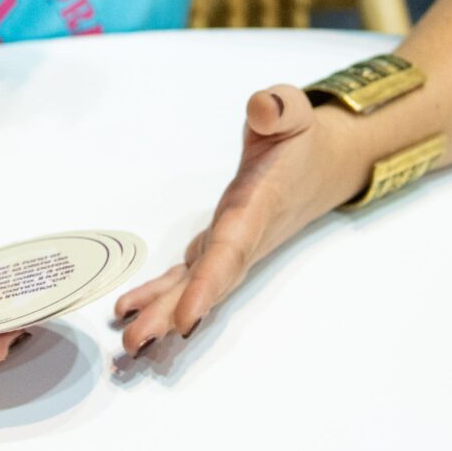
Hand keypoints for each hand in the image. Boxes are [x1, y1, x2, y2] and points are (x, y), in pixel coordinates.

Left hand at [117, 85, 357, 353]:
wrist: (321, 163)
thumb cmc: (299, 136)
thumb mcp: (294, 111)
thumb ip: (281, 108)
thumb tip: (263, 108)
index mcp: (258, 206)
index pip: (232, 249)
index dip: (210, 283)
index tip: (187, 316)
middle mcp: (244, 235)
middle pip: (209, 280)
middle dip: (173, 312)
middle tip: (136, 342)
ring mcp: (231, 244)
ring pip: (196, 284)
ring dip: (162, 313)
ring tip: (130, 341)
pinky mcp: (220, 245)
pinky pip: (190, 275)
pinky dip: (163, 295)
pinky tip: (132, 312)